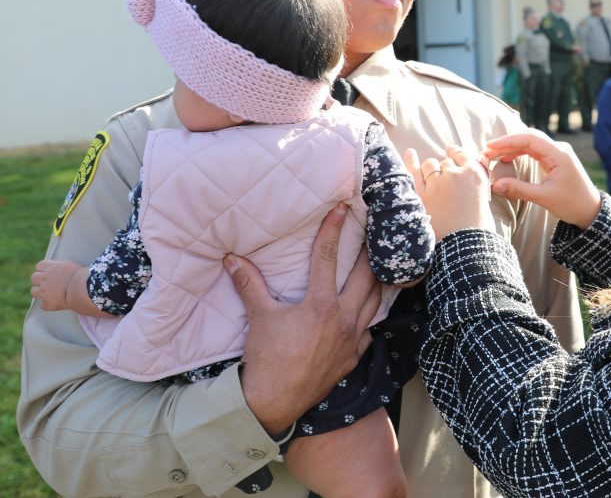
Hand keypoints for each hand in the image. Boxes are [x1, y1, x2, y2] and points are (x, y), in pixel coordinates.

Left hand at [30, 259, 82, 310]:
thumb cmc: (81, 275)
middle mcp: (44, 278)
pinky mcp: (47, 303)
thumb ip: (60, 266)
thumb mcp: (70, 265)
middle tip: (48, 284)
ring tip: (49, 294)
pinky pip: (43, 305)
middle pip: (33, 278)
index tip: (48, 273)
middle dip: (39, 281)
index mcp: (51, 267)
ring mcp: (44, 291)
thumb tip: (58, 268)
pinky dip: (49, 305)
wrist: (83, 289)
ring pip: (34, 291)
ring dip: (40, 293)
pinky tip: (57, 303)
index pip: (39, 266)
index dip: (43, 270)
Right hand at [227, 204, 381, 435]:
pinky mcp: (354, 356)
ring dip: (377, 281)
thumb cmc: (266, 358)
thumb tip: (231, 258)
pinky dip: (370, 314)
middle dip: (370, 252)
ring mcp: (352, 339)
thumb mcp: (259, 316)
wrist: (274, 401)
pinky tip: (368, 307)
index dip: (333, 230)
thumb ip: (249, 284)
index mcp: (320, 305)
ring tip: (379, 265)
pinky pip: (370, 329)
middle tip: (373, 234)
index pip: (327, 257)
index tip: (341, 209)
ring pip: (375, 301)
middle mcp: (343, 319)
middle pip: (366, 276)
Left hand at [404, 146, 495, 240]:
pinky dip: (411, 161)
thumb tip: (467, 171)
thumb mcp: (483, 199)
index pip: (462, 155)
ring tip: (430, 176)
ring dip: (430, 169)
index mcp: (475, 174)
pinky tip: (410, 154)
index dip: (456, 153)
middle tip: (445, 180)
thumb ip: (474, 182)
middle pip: (446, 161)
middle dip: (444, 168)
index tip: (451, 151)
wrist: (465, 247)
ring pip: (430, 164)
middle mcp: (456, 174)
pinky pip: (413, 171)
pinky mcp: (421, 194)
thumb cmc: (477, 228)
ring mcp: (437, 183)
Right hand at [483, 129, 600, 228]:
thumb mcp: (544, 198)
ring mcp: (557, 153)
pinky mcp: (555, 159)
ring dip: (512, 147)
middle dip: (507, 143)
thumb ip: (519, 189)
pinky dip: (520, 152)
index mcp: (559, 154)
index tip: (491, 146)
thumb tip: (495, 185)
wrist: (590, 210)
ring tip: (494, 155)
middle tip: (488, 151)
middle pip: (529, 138)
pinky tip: (508, 158)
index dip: (508, 141)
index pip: (530, 139)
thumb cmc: (571, 204)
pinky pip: (535, 150)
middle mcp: (559, 149)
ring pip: (531, 143)